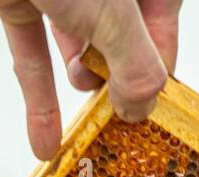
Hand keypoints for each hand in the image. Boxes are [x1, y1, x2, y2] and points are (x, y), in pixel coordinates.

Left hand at [0, 0, 181, 159]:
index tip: (148, 112)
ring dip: (79, 91)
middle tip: (118, 120)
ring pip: (78, 50)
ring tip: (88, 126)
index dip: (156, 77)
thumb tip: (142, 108)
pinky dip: (37, 98)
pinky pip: (34, 53)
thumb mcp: (113, 16)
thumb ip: (137, 68)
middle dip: (117, 86)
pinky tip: (43, 139)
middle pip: (123, 44)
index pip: (164, 35)